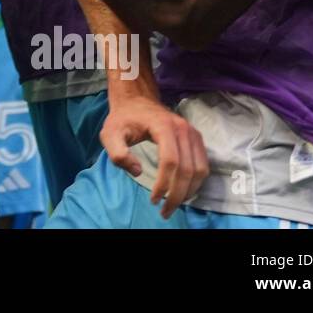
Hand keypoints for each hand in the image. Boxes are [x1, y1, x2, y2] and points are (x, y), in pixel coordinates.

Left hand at [101, 95, 208, 219]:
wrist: (137, 100)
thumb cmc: (123, 118)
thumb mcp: (110, 133)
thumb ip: (117, 153)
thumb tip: (137, 171)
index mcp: (163, 126)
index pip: (170, 160)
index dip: (164, 184)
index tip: (153, 200)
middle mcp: (183, 129)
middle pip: (188, 168)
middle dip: (177, 194)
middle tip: (165, 211)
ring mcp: (193, 133)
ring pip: (200, 169)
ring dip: (189, 191)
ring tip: (173, 204)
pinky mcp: (196, 139)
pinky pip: (203, 165)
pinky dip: (196, 182)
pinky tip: (182, 192)